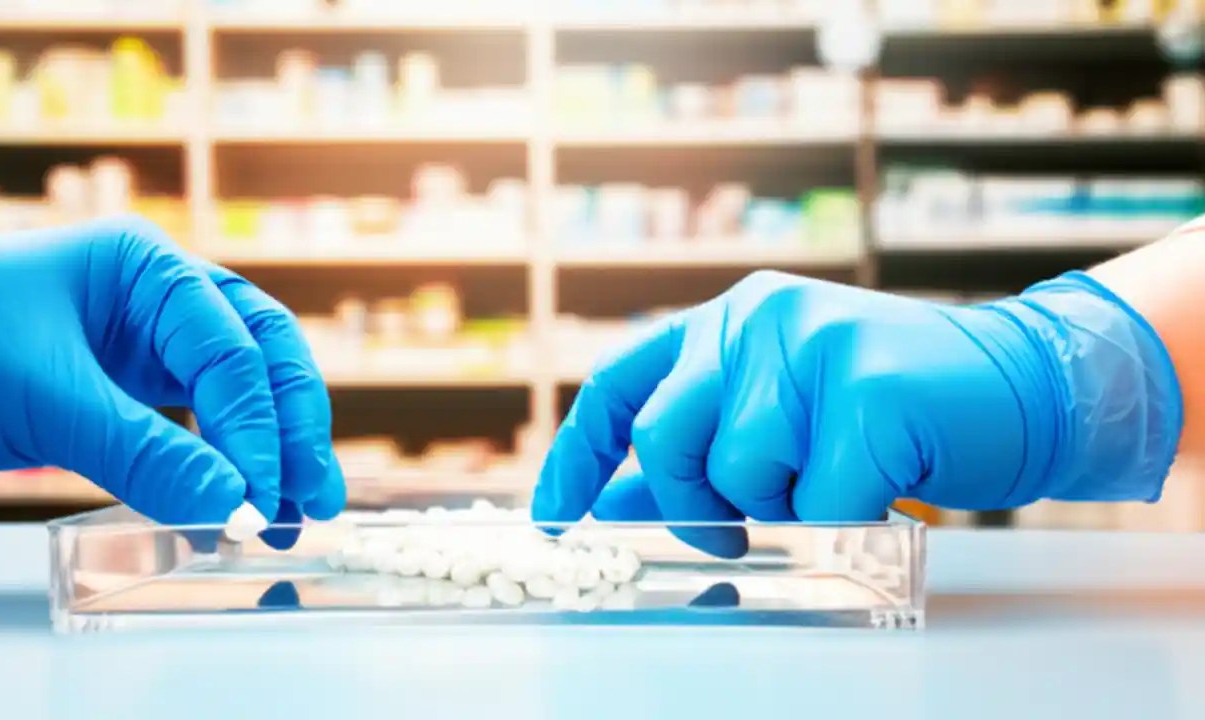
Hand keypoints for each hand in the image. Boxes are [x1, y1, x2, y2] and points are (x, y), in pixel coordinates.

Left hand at [0, 217, 344, 534]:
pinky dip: (220, 456)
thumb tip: (234, 508)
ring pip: (237, 388)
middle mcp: (157, 296)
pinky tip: (236, 494)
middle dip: (292, 427)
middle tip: (314, 499)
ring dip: (270, 444)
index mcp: (145, 267)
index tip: (261, 498)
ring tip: (294, 510)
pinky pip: (193, 417)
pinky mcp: (120, 383)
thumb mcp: (42, 397)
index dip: (257, 427)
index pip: (233, 350)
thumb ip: (141, 451)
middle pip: (261, 356)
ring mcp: (140, 340)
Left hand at [533, 271, 1180, 556]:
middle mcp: (758, 316)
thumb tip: (613, 508)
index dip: (580, 456)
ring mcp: (814, 344)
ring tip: (837, 476)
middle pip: (667, 438)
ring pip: (740, 473)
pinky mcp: (870, 389)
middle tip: (735, 529)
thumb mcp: (779, 419)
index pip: (621, 384)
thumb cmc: (891, 410)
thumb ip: (697, 455)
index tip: (558, 517)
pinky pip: (817, 503)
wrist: (1024, 383)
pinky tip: (883, 484)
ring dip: (784, 506)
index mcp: (728, 318)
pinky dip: (845, 521)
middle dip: (691, 505)